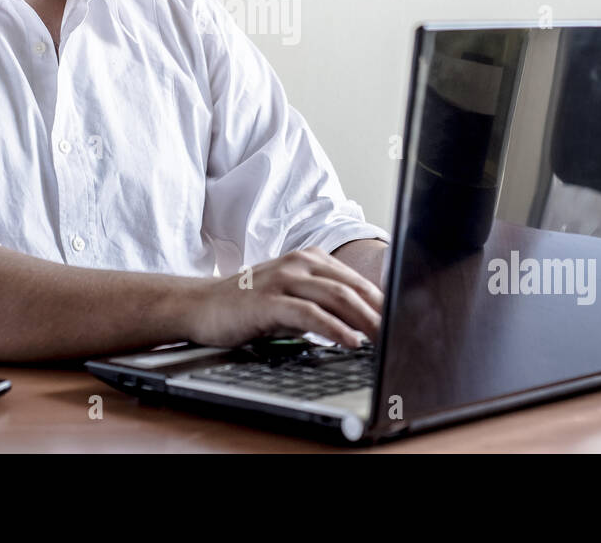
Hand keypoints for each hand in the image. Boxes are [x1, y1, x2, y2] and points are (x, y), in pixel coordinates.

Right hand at [185, 247, 383, 348]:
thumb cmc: (247, 305)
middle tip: (398, 335)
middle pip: (352, 287)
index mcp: (309, 258)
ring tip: (383, 340)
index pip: (356, 280)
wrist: (200, 306)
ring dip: (364, 320)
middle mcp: (299, 263)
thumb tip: (361, 324)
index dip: (381, 302)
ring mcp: (283, 279)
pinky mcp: (268, 300)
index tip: (400, 322)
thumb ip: (321, 303)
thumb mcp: (289, 296)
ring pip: (336, 297)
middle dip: (379, 313)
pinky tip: (350, 342)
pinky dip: (334, 328)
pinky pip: (310, 313)